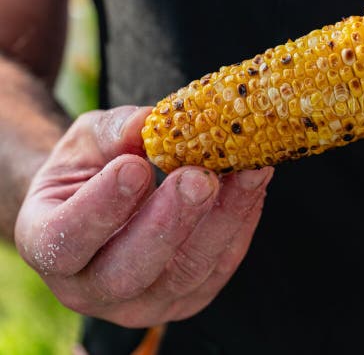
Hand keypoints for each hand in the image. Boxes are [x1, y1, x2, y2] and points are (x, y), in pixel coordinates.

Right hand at [14, 106, 272, 327]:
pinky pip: (221, 266)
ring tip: (248, 170)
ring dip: (223, 219)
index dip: (101, 208)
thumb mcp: (89, 140)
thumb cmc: (93, 166)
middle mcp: (90, 289)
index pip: (67, 240)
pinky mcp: (191, 297)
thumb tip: (147, 122)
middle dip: (170, 222)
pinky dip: (242, 221)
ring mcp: (145, 302)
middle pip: (130, 271)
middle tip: (201, 178)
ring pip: (187, 272)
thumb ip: (113, 132)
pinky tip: (255, 182)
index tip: (134, 167)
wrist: (113, 197)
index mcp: (48, 246)